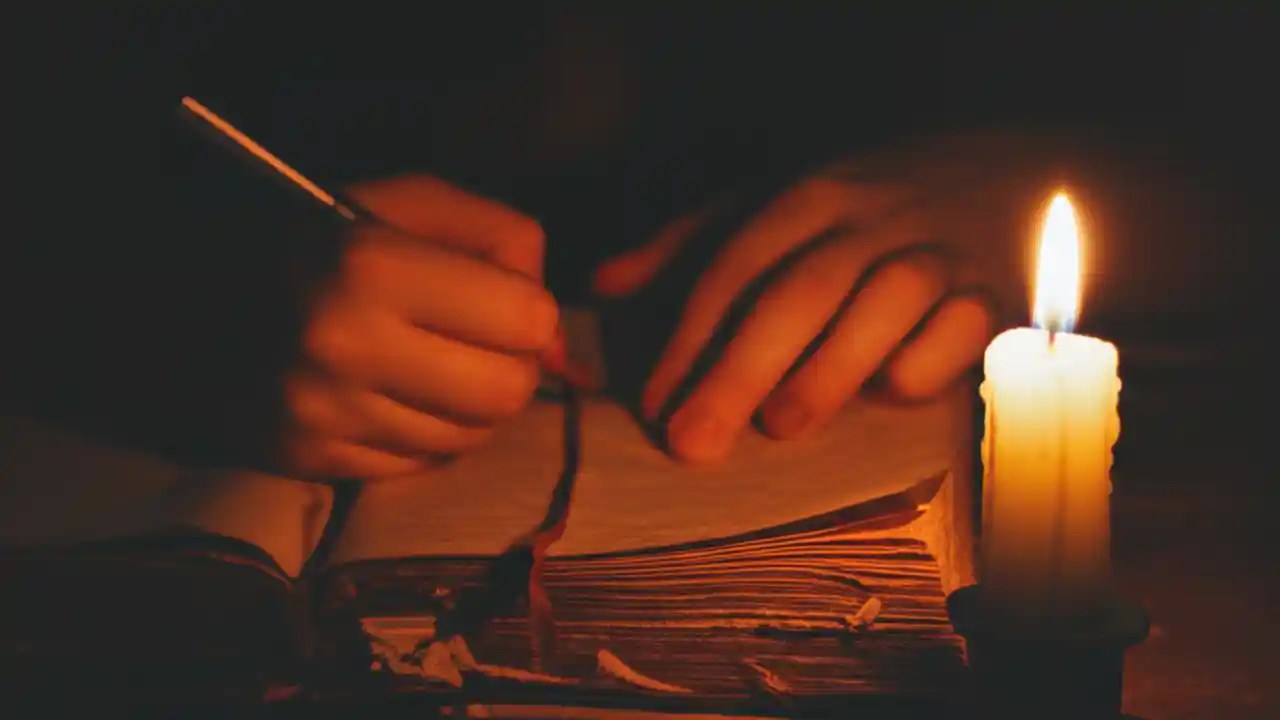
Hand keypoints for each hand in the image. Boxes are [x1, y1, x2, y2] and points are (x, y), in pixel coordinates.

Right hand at [281, 175, 558, 479]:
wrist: (180, 296)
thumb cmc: (316, 236)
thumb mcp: (406, 201)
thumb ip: (502, 242)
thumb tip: (562, 344)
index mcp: (372, 264)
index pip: (527, 319)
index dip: (528, 309)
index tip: (499, 299)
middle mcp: (346, 346)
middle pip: (507, 393)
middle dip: (511, 367)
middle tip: (476, 343)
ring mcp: (324, 413)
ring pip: (471, 440)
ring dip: (469, 406)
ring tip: (429, 365)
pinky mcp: (309, 460)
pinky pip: (420, 465)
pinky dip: (423, 435)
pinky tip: (390, 396)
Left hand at [594, 172, 996, 463]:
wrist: (1000, 173)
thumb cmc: (860, 207)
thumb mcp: (772, 203)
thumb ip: (687, 244)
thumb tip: (602, 284)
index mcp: (806, 195)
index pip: (734, 267)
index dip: (689, 338)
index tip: (653, 405)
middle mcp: (868, 219)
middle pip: (796, 295)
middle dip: (737, 372)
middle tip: (690, 443)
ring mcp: (934, 254)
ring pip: (879, 309)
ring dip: (827, 370)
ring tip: (777, 427)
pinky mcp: (992, 293)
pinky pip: (955, 334)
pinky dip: (922, 365)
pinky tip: (885, 397)